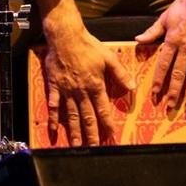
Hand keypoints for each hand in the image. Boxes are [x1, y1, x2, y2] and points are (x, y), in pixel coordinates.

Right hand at [39, 22, 133, 145]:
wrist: (65, 37)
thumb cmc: (88, 45)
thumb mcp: (109, 57)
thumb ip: (121, 73)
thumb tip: (133, 87)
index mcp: (96, 86)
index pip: (103, 110)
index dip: (107, 124)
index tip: (111, 136)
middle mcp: (81, 92)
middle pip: (87, 117)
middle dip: (91, 134)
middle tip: (94, 148)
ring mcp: (67, 91)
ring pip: (71, 115)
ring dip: (74, 131)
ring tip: (76, 145)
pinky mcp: (55, 87)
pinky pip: (54, 106)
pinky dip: (53, 118)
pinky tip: (53, 130)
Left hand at [136, 0, 185, 115]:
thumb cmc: (184, 4)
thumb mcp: (165, 17)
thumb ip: (153, 32)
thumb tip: (138, 40)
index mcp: (172, 40)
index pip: (163, 65)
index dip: (159, 80)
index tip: (155, 94)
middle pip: (179, 73)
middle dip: (174, 91)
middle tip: (170, 106)